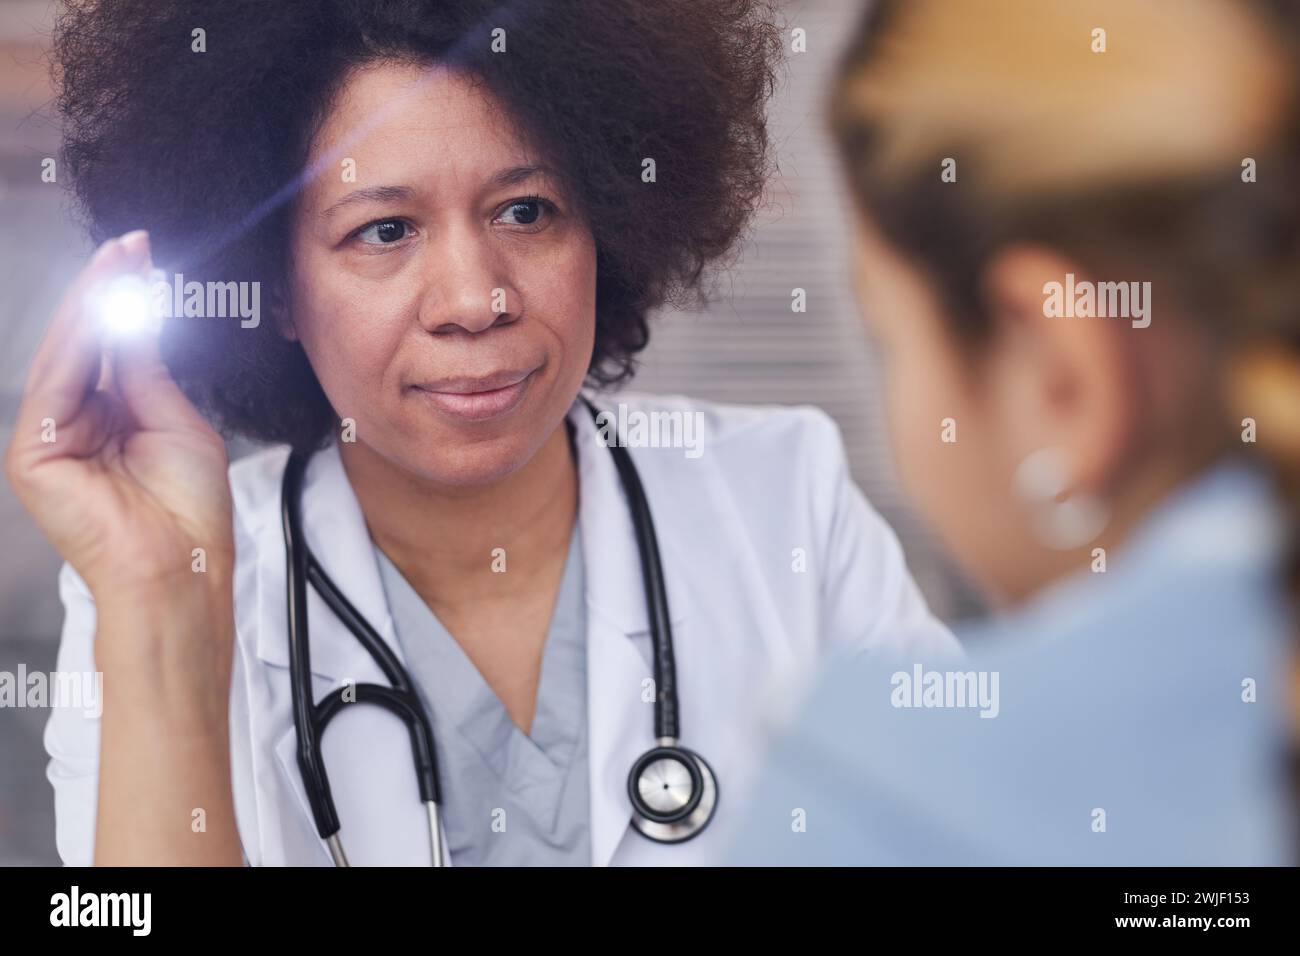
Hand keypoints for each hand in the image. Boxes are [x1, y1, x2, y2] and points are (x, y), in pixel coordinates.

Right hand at [4, 231, 234, 615]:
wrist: (183, 566)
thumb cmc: (188, 510)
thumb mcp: (176, 422)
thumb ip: (146, 373)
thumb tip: (132, 318)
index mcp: (106, 422)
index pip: (108, 351)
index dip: (123, 303)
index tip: (142, 257)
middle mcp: (72, 427)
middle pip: (82, 347)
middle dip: (106, 292)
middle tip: (129, 245)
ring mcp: (47, 441)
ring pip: (66, 357)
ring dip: (92, 305)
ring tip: (119, 259)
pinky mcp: (32, 455)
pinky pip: (56, 384)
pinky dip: (79, 341)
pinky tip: (103, 304)